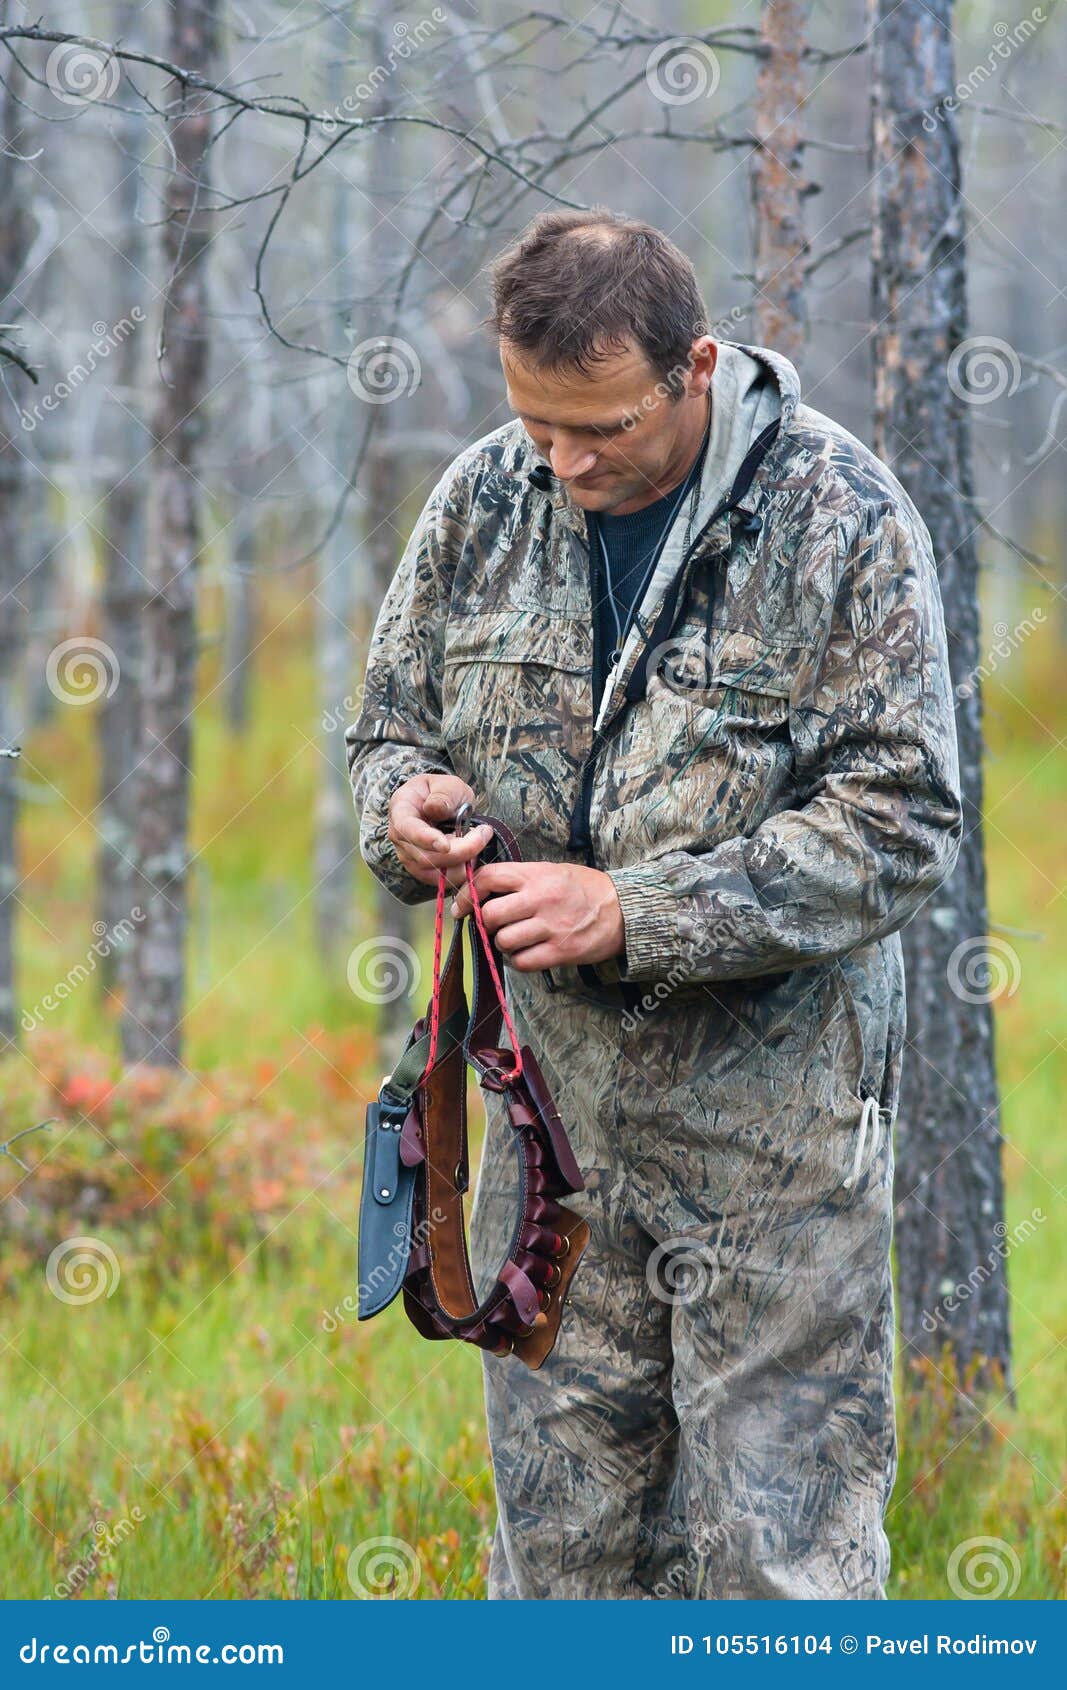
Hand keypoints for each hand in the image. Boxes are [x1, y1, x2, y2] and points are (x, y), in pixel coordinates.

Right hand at [388, 773, 493, 887]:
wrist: (440, 805)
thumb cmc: (442, 793)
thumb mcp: (447, 784)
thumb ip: (443, 795)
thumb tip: (435, 809)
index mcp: (401, 811)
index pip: (407, 830)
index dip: (426, 839)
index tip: (446, 845)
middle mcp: (400, 839)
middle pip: (426, 857)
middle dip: (461, 850)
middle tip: (484, 832)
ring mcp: (409, 858)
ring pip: (437, 873)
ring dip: (464, 861)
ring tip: (478, 840)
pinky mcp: (423, 872)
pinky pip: (444, 880)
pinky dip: (462, 871)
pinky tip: (472, 853)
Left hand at [449, 860, 624, 971]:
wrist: (625, 910)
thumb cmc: (585, 889)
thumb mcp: (553, 871)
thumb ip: (521, 880)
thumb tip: (482, 893)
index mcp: (537, 874)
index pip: (489, 877)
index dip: (468, 893)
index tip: (463, 905)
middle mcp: (541, 898)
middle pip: (490, 914)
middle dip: (484, 923)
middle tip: (492, 926)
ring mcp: (551, 927)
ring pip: (503, 940)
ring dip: (502, 943)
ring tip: (514, 940)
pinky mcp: (561, 951)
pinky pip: (522, 962)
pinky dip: (518, 961)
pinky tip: (527, 953)